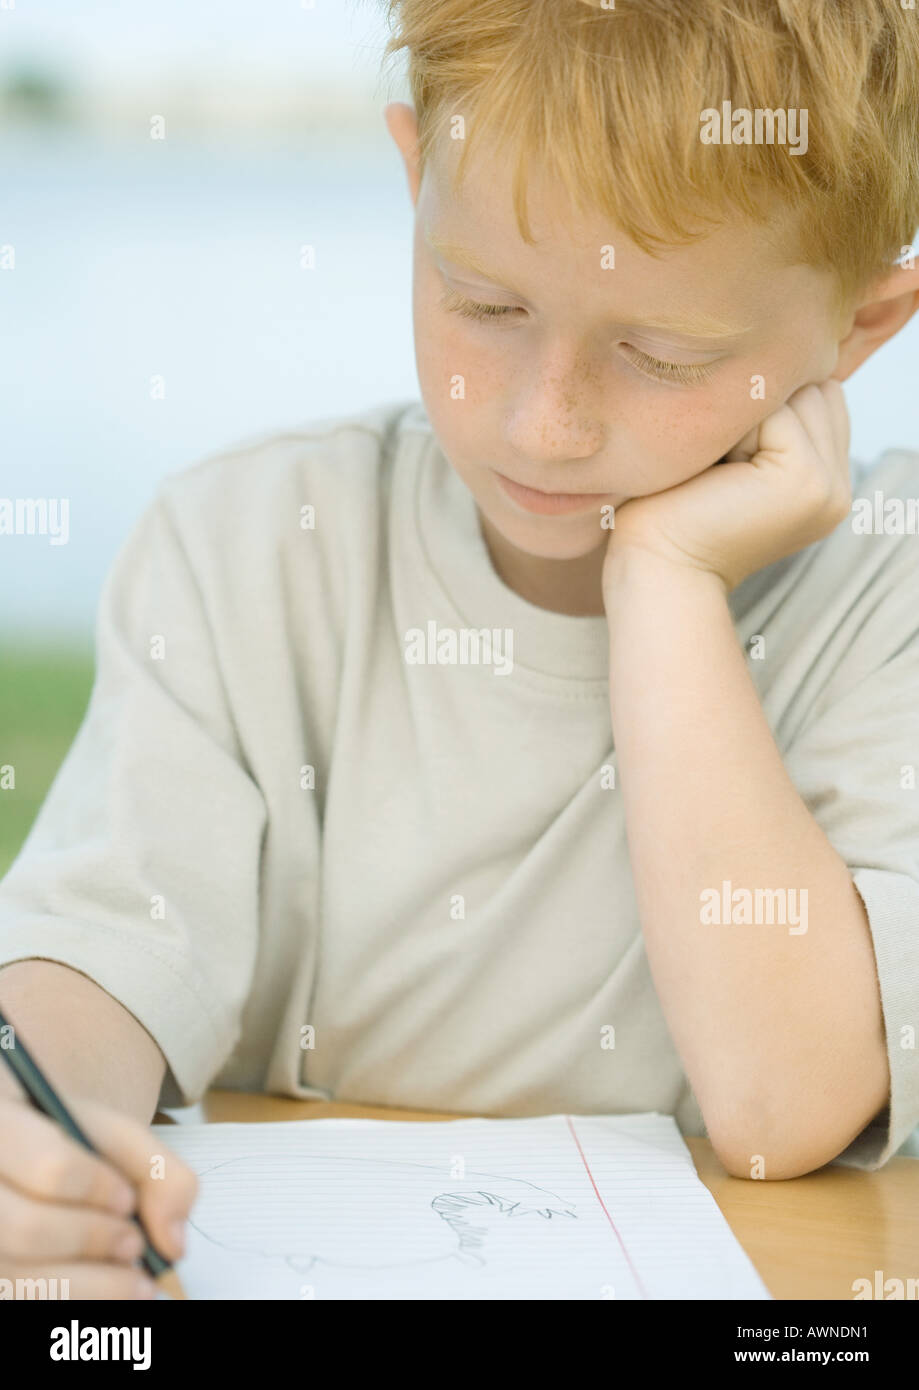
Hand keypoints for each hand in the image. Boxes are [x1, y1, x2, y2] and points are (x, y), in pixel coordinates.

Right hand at [0, 1085, 196, 1298]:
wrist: (32, 1157)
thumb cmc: (72, 1144)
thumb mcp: (116, 1135)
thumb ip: (159, 1171)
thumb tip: (173, 1244)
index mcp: (5, 1125)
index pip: (50, 1166)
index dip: (98, 1190)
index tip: (129, 1201)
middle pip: (28, 1229)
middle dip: (96, 1242)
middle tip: (135, 1245)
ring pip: (20, 1279)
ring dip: (92, 1285)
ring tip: (134, 1277)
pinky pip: (24, 1300)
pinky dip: (79, 1302)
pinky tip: (112, 1293)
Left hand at [603, 380, 851, 594]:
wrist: (654, 569)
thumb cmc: (668, 512)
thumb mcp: (727, 458)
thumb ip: (766, 418)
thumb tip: (771, 353)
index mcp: (823, 481)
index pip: (816, 395)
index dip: (763, 406)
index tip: (721, 460)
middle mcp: (837, 485)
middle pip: (813, 386)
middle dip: (758, 408)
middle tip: (716, 468)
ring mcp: (828, 486)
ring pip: (796, 392)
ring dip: (744, 417)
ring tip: (718, 470)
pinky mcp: (806, 480)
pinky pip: (775, 410)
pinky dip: (734, 431)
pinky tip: (716, 475)